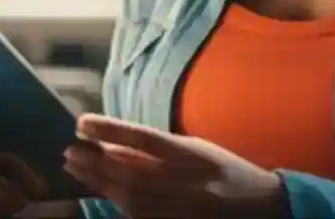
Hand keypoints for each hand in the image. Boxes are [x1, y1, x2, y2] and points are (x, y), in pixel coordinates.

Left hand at [63, 113, 290, 218]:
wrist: (265, 208)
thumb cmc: (226, 170)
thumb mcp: (196, 148)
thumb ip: (159, 147)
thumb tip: (114, 142)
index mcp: (194, 155)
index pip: (146, 139)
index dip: (111, 130)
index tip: (81, 124)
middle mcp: (188, 183)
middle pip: (132, 173)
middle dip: (95, 163)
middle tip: (69, 152)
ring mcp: (183, 210)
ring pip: (132, 199)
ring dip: (99, 184)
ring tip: (76, 169)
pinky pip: (141, 216)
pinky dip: (118, 203)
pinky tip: (101, 192)